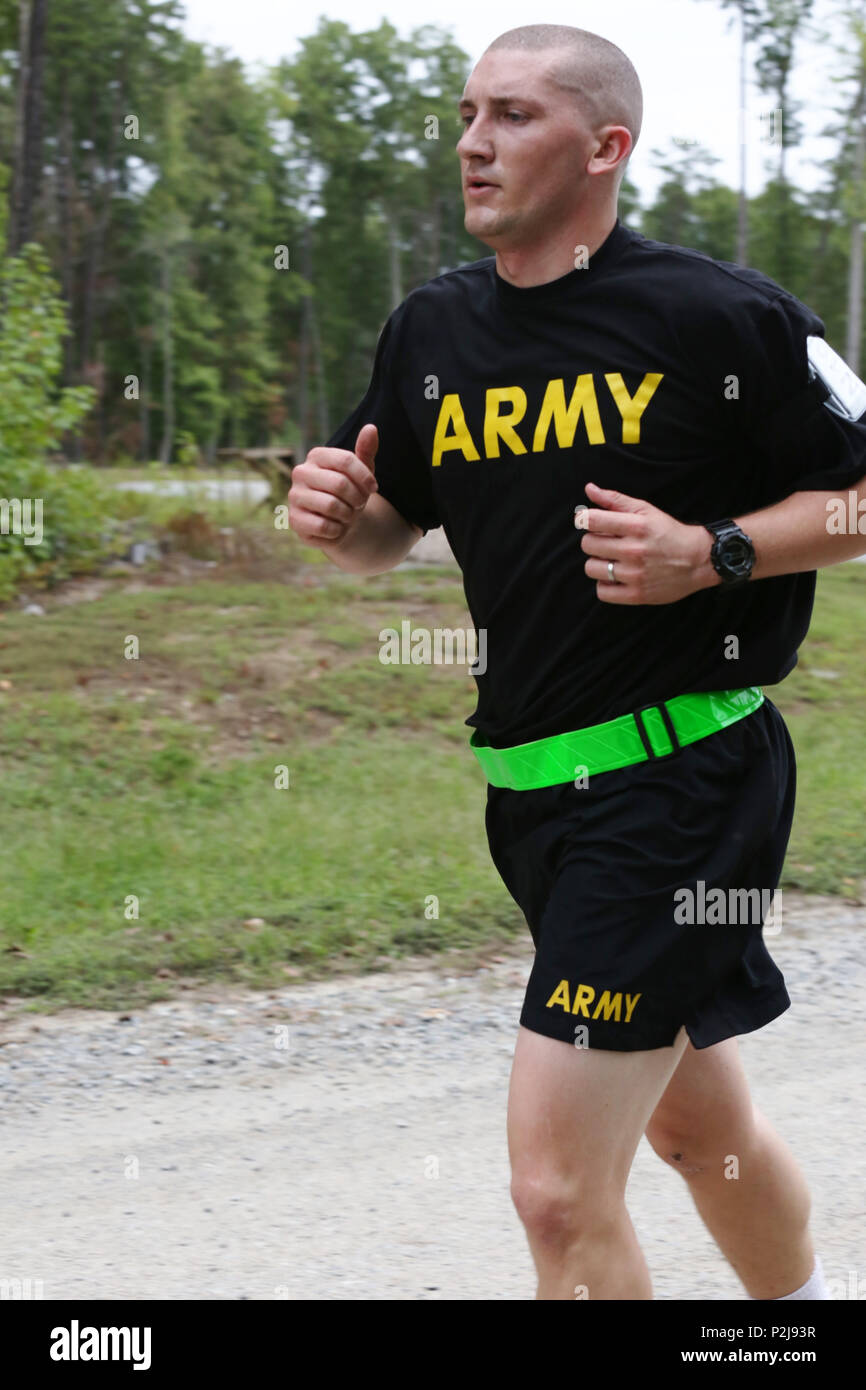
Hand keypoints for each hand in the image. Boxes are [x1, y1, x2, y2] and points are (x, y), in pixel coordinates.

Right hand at [288, 423, 378, 544]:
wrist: (340, 521)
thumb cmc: (350, 492)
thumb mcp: (362, 471)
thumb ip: (366, 450)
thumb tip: (371, 428)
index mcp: (316, 456)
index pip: (346, 460)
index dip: (365, 477)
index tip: (373, 488)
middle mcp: (301, 472)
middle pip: (340, 484)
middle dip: (357, 498)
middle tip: (358, 504)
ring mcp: (294, 496)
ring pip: (331, 506)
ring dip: (348, 515)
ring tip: (347, 515)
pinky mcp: (294, 519)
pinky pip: (323, 526)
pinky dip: (337, 531)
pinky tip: (335, 528)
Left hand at [575, 481, 715, 604]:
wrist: (698, 560)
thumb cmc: (669, 533)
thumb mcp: (646, 510)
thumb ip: (615, 500)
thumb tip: (589, 489)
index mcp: (636, 526)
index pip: (592, 520)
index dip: (585, 520)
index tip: (589, 522)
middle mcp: (634, 550)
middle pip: (588, 545)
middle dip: (594, 541)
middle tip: (607, 542)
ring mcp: (635, 575)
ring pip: (591, 568)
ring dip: (598, 563)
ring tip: (612, 560)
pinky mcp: (637, 595)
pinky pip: (602, 592)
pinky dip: (605, 584)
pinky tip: (616, 577)